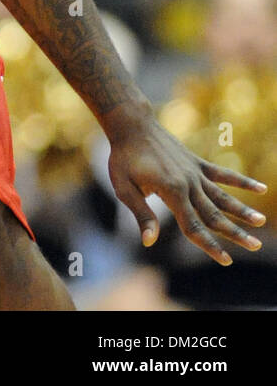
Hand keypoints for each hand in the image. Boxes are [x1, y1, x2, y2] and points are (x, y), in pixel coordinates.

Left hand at [105, 104, 267, 263]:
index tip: (226, 261)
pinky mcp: (196, 162)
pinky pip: (222, 174)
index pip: (193, 226)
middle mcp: (188, 183)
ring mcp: (195, 172)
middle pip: (214, 214)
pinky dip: (241, 181)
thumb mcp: (124, 188)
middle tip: (256, 246)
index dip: (209, 245)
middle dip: (234, 232)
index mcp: (171, 192)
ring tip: (261, 221)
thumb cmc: (123, 158)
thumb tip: (149, 242)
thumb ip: (142, 215)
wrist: (131, 125)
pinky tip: (262, 188)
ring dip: (242, 210)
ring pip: (222, 196)